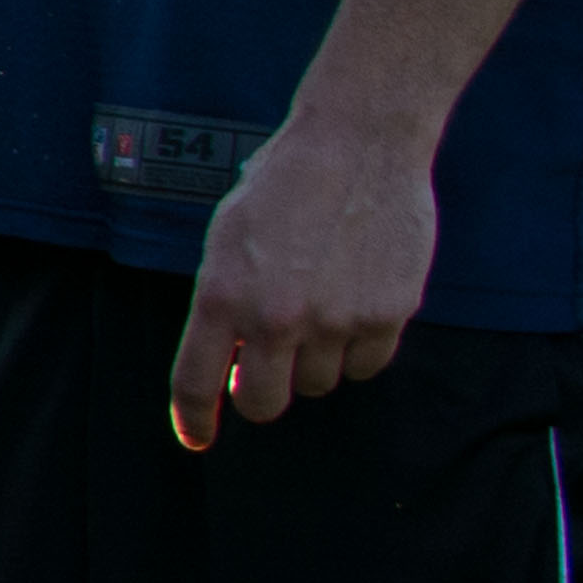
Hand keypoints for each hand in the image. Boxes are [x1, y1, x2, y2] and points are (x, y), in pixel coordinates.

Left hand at [168, 121, 430, 442]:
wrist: (358, 144)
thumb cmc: (285, 185)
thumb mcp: (227, 238)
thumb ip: (224, 301)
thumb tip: (233, 361)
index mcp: (221, 295)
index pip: (195, 382)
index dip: (194, 420)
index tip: (198, 439)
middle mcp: (275, 317)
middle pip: (265, 404)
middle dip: (262, 392)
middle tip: (268, 364)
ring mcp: (334, 320)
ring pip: (319, 384)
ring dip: (315, 361)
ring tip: (320, 304)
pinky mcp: (387, 315)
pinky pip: (368, 365)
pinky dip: (360, 349)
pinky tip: (356, 304)